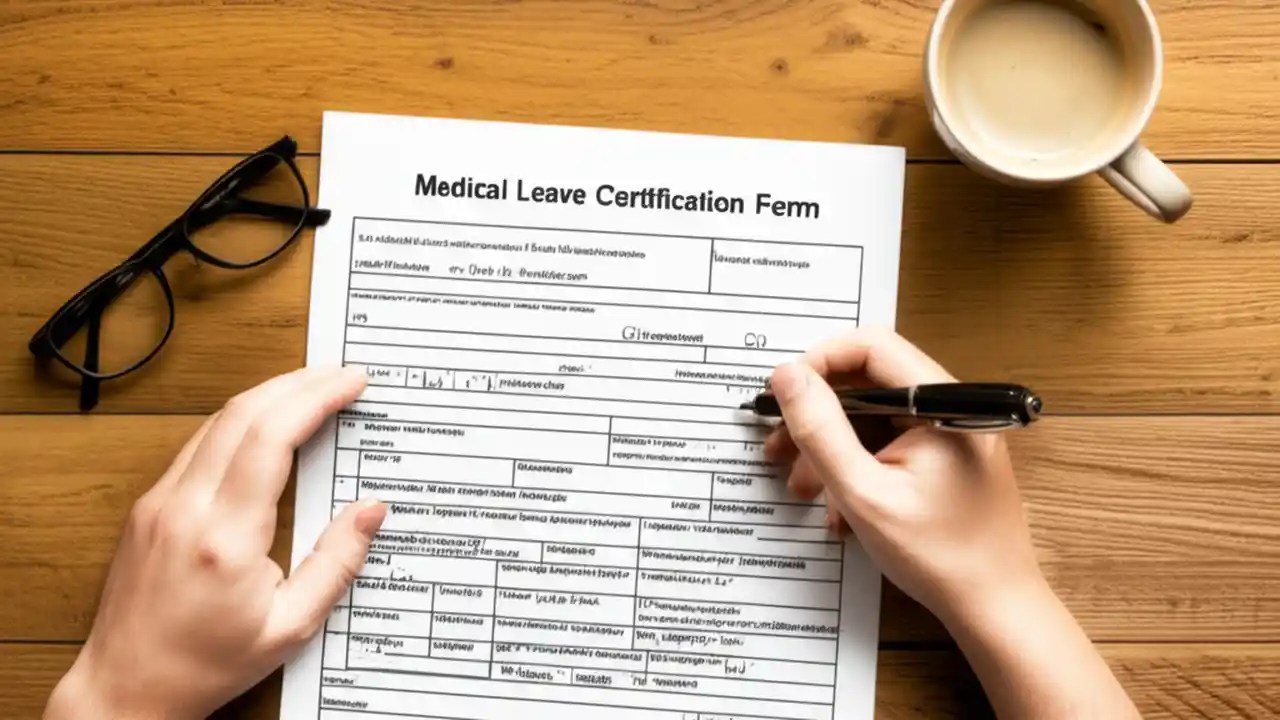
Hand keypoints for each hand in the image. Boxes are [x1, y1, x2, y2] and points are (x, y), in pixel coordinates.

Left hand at [45, 366, 386, 719]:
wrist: (126, 687)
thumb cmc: (205, 665)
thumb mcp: (290, 626)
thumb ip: (337, 563)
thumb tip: (371, 510)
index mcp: (224, 538)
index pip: (272, 438)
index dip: (316, 398)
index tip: (351, 383)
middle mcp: (184, 509)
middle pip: (242, 413)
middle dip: (298, 382)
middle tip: (339, 374)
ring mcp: (159, 503)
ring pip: (216, 421)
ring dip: (268, 395)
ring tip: (311, 390)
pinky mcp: (148, 507)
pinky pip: (198, 444)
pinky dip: (240, 421)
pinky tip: (267, 425)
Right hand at [764, 329, 1040, 624]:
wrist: (993, 607)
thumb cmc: (940, 556)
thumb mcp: (863, 493)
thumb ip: (821, 430)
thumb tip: (788, 377)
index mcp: (943, 404)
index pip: (872, 347)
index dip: (819, 362)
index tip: (782, 394)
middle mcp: (950, 408)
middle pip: (869, 382)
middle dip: (818, 414)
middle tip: (779, 444)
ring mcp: (948, 433)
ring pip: (872, 417)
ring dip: (831, 448)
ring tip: (803, 485)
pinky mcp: (943, 457)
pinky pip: (888, 444)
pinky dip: (856, 468)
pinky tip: (839, 507)